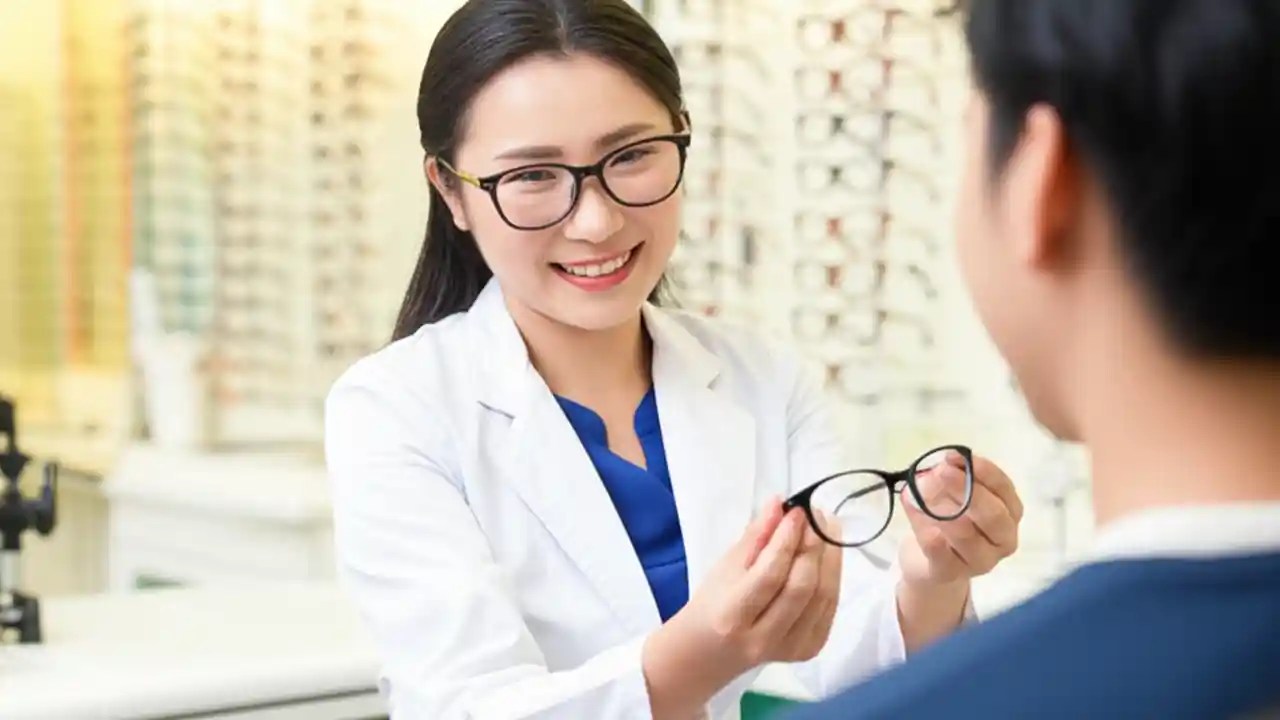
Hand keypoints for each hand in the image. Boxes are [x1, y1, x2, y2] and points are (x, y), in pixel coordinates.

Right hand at [641, 498, 839, 717]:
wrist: (710, 653)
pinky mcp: (808, 650)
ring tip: (827, 527)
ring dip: (830, 557)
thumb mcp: (724, 567)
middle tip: (816, 514)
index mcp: (733, 616)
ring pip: (822, 597)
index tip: (797, 510)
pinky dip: (832, 577)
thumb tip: (779, 504)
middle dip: (814, 544)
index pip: (769, 574)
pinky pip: (829, 608)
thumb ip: (755, 537)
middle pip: (801, 587)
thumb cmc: (713, 604)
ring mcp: (790, 649)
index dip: (787, 539)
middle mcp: (763, 638)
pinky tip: (828, 555)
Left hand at [899, 452, 1023, 586]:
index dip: (983, 471)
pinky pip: (944, 559)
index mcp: (1009, 512)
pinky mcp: (951, 574)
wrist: (926, 559)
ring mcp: (980, 561)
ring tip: (926, 497)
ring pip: (969, 538)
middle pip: (994, 516)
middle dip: (968, 490)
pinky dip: (935, 543)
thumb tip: (943, 464)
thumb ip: (949, 477)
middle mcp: (1003, 539)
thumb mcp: (951, 493)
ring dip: (946, 514)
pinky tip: (927, 532)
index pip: (1004, 489)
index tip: (957, 456)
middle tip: (943, 472)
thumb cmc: (948, 518)